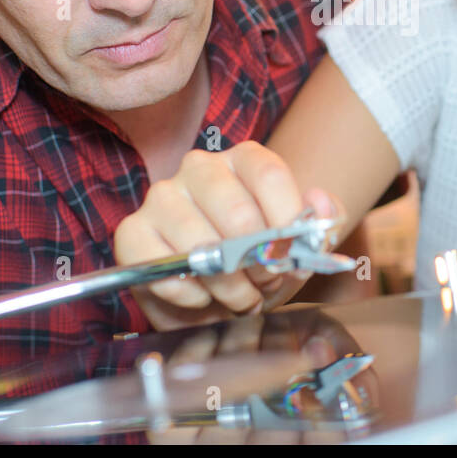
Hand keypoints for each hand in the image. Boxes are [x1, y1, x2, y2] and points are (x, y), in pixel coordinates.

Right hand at [113, 142, 343, 330]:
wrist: (217, 291)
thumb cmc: (260, 257)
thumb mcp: (301, 242)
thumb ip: (323, 221)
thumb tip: (318, 201)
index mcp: (244, 159)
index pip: (268, 175)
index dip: (286, 223)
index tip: (292, 256)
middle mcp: (199, 168)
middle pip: (236, 212)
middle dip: (259, 262)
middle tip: (266, 283)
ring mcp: (162, 197)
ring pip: (200, 244)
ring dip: (229, 285)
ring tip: (242, 298)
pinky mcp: (133, 232)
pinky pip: (160, 265)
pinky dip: (188, 293)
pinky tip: (203, 298)